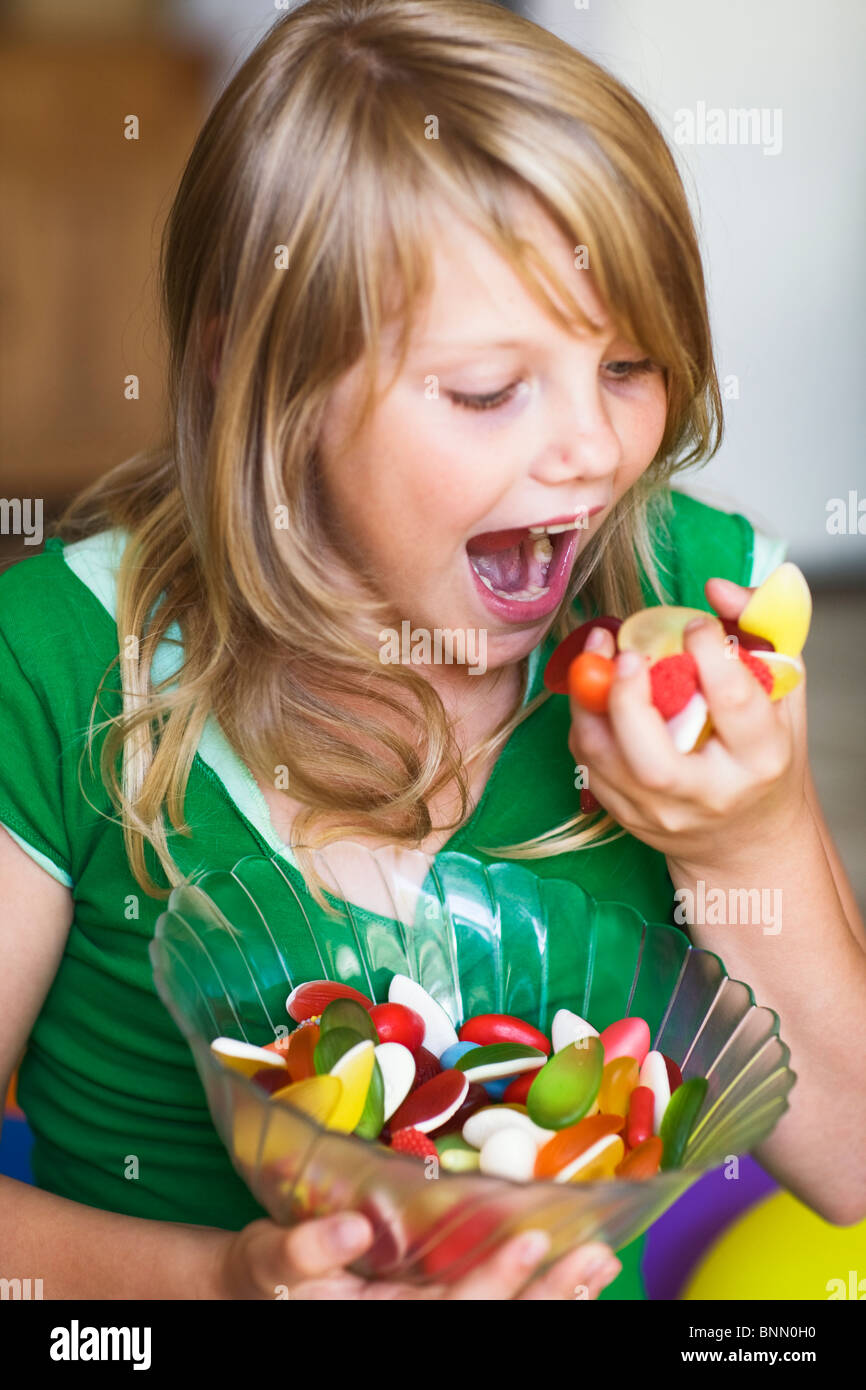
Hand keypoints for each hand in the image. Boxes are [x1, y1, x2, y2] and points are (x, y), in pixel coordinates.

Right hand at [217, 1212, 620, 1299]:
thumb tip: (352, 1226)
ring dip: (557, 1298)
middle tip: (596, 1256)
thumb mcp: (270, 1257)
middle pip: (492, 1326)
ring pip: (505, 1324)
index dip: (492, 1282)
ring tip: (601, 1265)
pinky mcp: (437, 1309)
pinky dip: (538, 1299)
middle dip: (548, 1294)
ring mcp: (427, 1322)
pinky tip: (576, 1280)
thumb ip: (307, 1247)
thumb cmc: (266, 1273)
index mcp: (380, 1321)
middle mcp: (413, 1327)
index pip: (448, 1310)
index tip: (530, 1242)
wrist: (263, 1294)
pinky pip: (496, 1314)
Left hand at [568, 577, 809, 871]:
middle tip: (626, 653)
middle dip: (629, 699)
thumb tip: (718, 589)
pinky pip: (589, 763)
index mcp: (760, 759)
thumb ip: (757, 631)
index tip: (696, 625)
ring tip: (598, 654)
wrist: (746, 837)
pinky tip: (596, 689)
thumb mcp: (782, 694)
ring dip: (589, 701)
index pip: (733, 704)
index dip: (708, 653)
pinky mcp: (627, 817)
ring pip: (607, 762)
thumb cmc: (763, 757)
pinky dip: (585, 720)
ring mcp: (662, 813)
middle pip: (655, 761)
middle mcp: (709, 794)